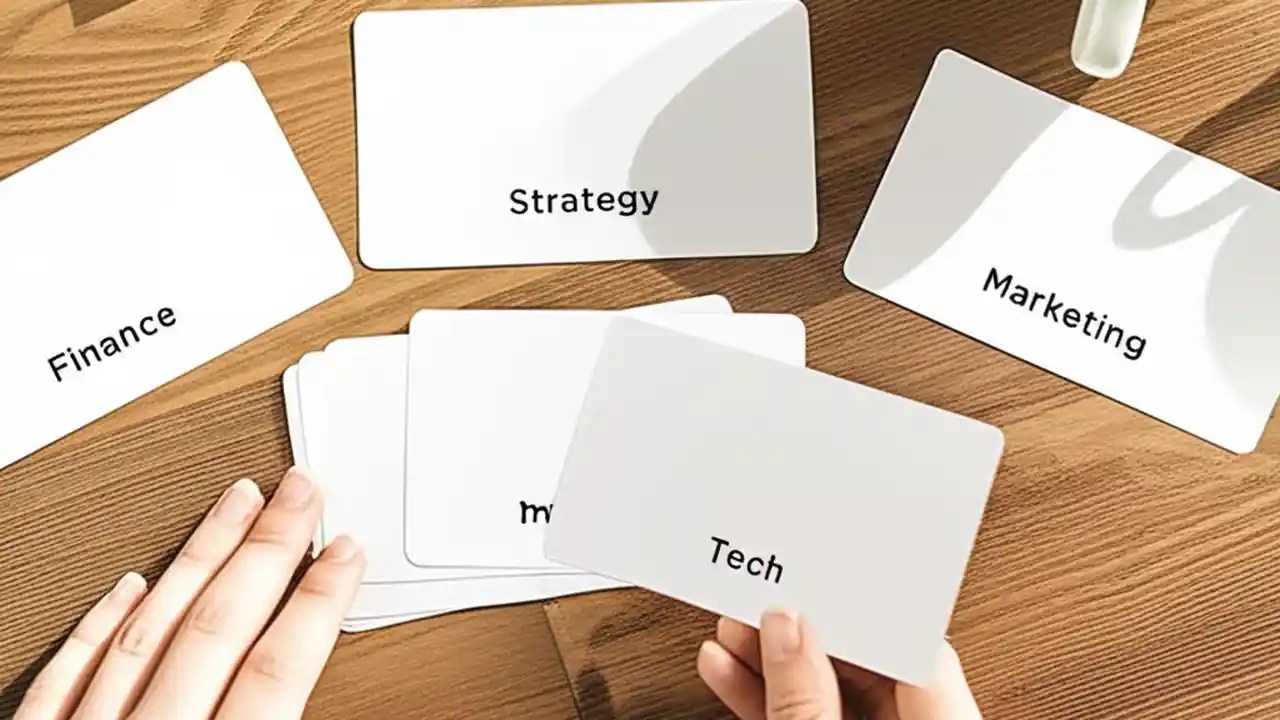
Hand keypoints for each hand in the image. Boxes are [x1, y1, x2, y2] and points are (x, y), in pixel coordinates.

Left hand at [16, 469, 363, 719]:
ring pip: (145, 632)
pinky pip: (62, 680)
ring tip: (236, 504)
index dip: (319, 602)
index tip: (345, 552)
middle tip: (301, 492)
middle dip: (268, 549)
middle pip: (218, 629)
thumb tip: (330, 699)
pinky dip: (98, 627)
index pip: (278, 669)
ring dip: (198, 560)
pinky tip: (129, 586)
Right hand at [698, 610, 982, 719]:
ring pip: (833, 691)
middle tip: (763, 595)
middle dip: (806, 629)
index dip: (861, 604)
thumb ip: (805, 700)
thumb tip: (788, 631)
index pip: (914, 646)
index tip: (815, 577)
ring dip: (776, 661)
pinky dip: (771, 698)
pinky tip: (730, 671)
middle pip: (870, 664)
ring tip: (732, 628)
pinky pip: (813, 717)